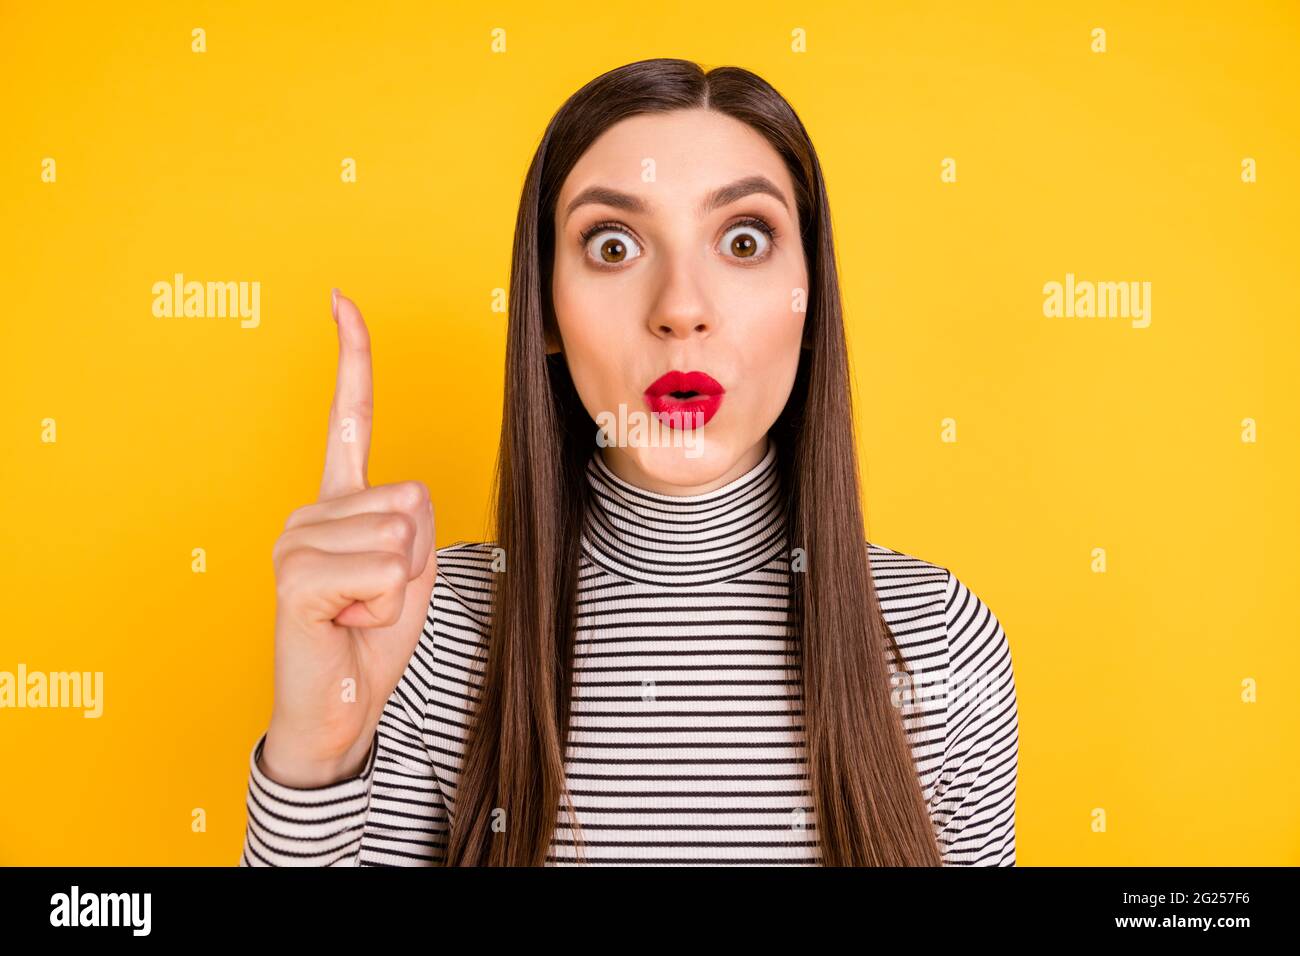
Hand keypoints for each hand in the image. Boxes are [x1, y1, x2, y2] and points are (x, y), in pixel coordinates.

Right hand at [259, 289, 437, 787]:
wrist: (338, 707)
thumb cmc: (369, 636)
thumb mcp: (409, 572)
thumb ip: (413, 523)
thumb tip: (406, 499)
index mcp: (338, 503)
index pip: (349, 417)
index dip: (352, 359)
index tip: (341, 299)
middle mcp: (309, 512)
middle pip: (412, 498)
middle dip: (414, 557)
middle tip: (374, 597)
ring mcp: (295, 541)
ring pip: (401, 537)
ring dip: (398, 586)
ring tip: (358, 612)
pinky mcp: (295, 577)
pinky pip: (379, 571)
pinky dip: (381, 606)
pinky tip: (343, 623)